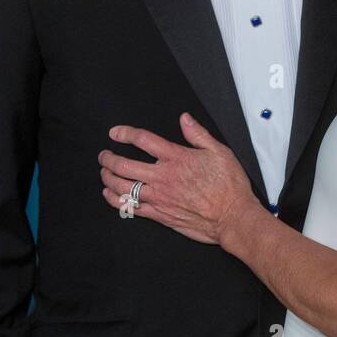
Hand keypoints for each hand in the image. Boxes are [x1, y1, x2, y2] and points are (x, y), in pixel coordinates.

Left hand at [98, 112, 257, 245]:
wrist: (232, 217)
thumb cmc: (229, 185)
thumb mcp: (219, 152)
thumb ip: (198, 134)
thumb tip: (184, 119)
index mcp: (176, 158)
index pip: (143, 140)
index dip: (125, 134)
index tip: (115, 133)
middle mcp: (163, 177)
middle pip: (124, 165)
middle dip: (109, 159)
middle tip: (104, 155)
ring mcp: (159, 198)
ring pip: (123, 187)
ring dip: (108, 178)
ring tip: (104, 173)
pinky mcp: (159, 215)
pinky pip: (130, 207)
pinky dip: (115, 200)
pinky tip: (111, 195)